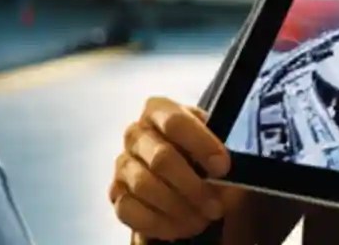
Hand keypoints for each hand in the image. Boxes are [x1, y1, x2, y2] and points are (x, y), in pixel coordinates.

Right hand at [110, 97, 240, 241]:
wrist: (181, 176)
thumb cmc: (199, 156)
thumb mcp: (213, 147)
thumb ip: (217, 155)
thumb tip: (220, 173)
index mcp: (159, 111)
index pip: (175, 122)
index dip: (202, 145)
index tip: (222, 168)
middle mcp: (136, 133)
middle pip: (161, 158)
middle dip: (193, 186)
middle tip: (215, 206)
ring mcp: (122, 163)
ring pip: (145, 185)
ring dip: (177, 207)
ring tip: (200, 219)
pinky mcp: (116, 192)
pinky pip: (129, 210)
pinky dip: (157, 222)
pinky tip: (178, 227)